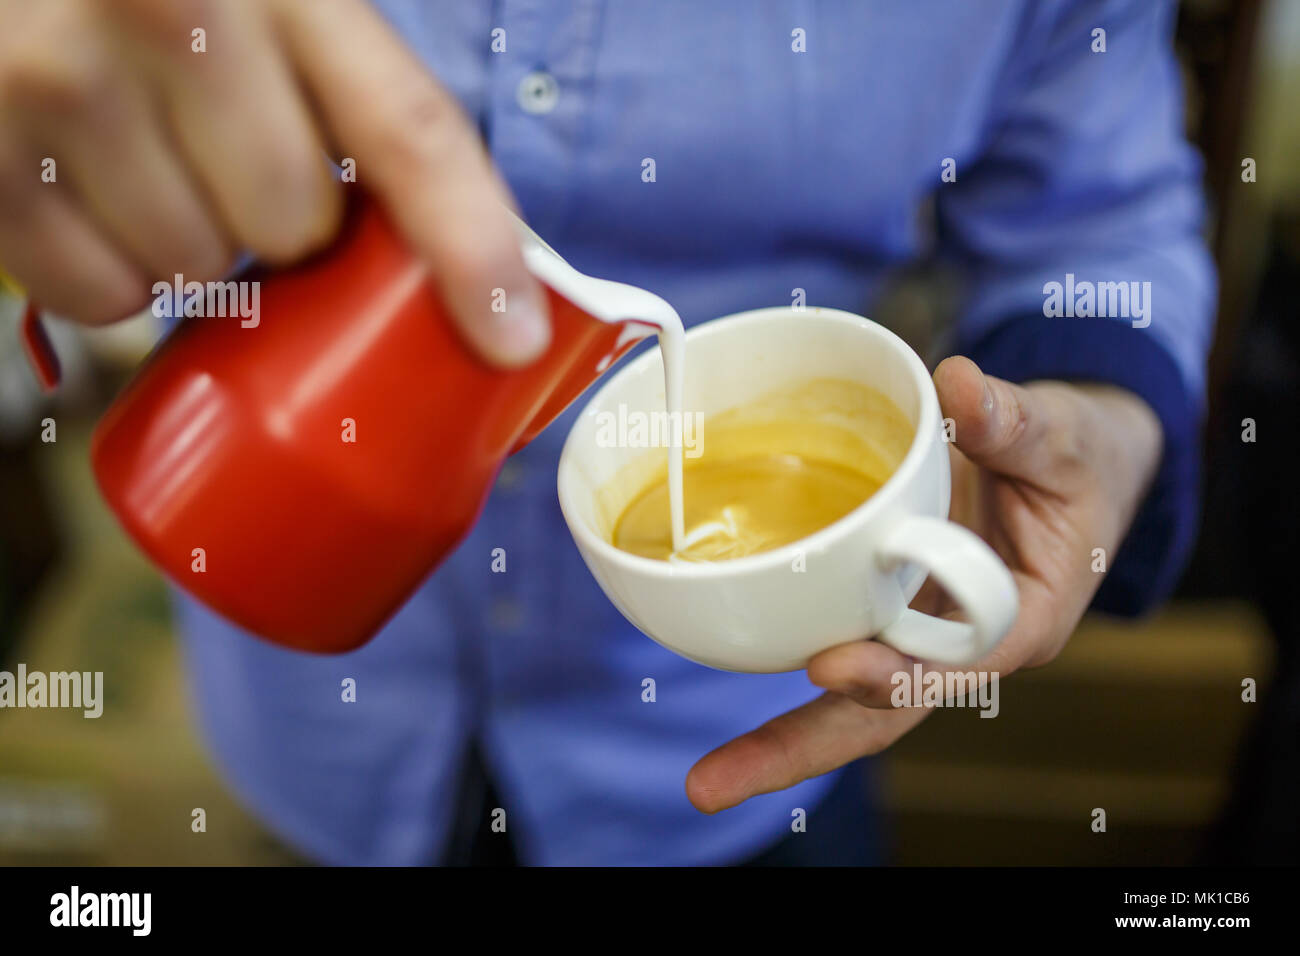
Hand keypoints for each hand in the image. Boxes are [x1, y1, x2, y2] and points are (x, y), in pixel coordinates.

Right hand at [0, 0, 547, 364]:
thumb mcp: (266, 0)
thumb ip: (350, 88)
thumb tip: (472, 251)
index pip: (408, 130)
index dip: (472, 246)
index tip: (511, 338)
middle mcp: (172, 9)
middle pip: (295, 225)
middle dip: (279, 223)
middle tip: (225, 155)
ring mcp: (61, 78)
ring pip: (199, 269)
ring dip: (191, 248)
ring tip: (140, 159)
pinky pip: (100, 294)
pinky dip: (107, 273)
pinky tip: (86, 193)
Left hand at [685, 355, 1162, 811]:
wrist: (1065, 467)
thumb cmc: (1074, 461)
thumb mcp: (1063, 436)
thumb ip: (1016, 420)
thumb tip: (958, 385)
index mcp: (1020, 618)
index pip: (958, 664)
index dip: (897, 673)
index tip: (831, 665)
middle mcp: (960, 644)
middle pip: (882, 712)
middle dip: (799, 749)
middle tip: (709, 785)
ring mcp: (915, 631)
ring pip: (847, 695)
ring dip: (776, 733)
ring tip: (702, 780)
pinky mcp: (883, 606)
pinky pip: (829, 634)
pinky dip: (778, 647)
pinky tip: (715, 654)